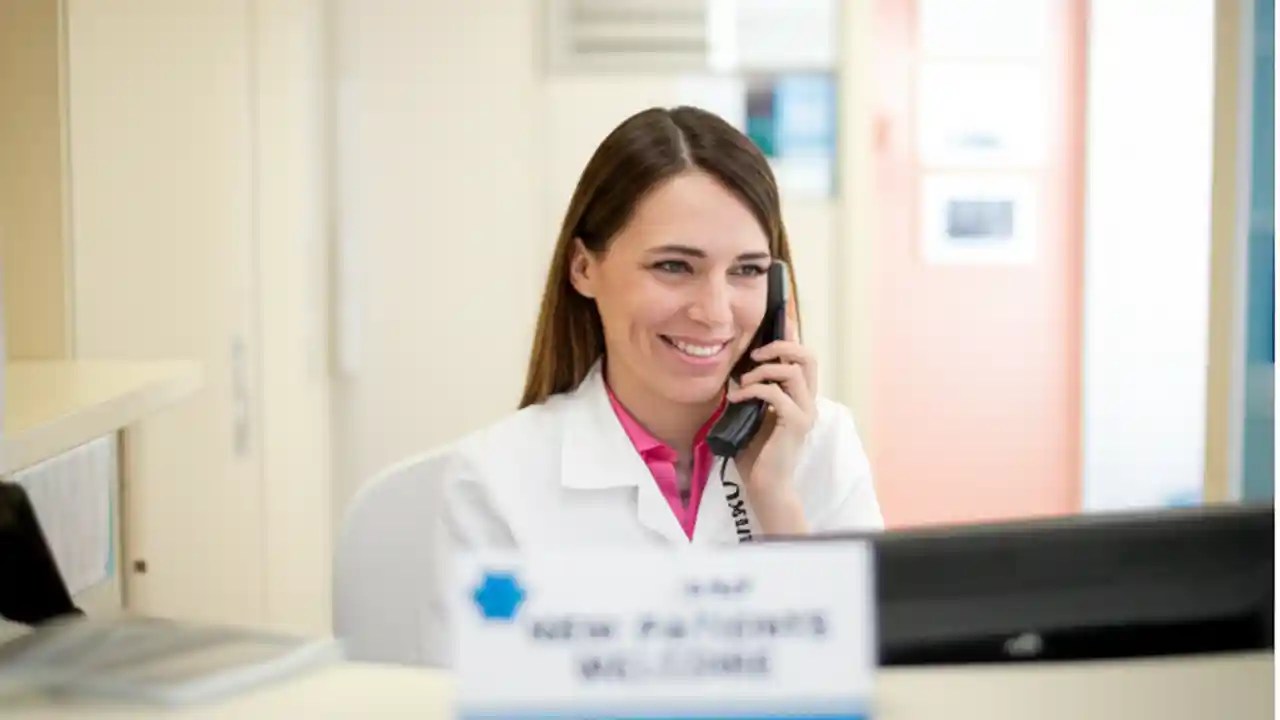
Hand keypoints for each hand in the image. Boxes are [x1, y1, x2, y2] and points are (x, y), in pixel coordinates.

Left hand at [726, 301, 815, 533]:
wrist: (764, 484)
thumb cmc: (755, 451)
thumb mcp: (751, 412)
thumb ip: (752, 391)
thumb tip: (737, 368)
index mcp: (800, 396)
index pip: (803, 357)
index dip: (792, 334)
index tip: (779, 315)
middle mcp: (808, 401)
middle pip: (808, 356)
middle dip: (781, 346)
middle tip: (755, 355)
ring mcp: (804, 412)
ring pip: (793, 371)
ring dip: (763, 371)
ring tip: (743, 382)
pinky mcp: (795, 424)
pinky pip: (777, 394)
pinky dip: (754, 390)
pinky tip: (737, 398)